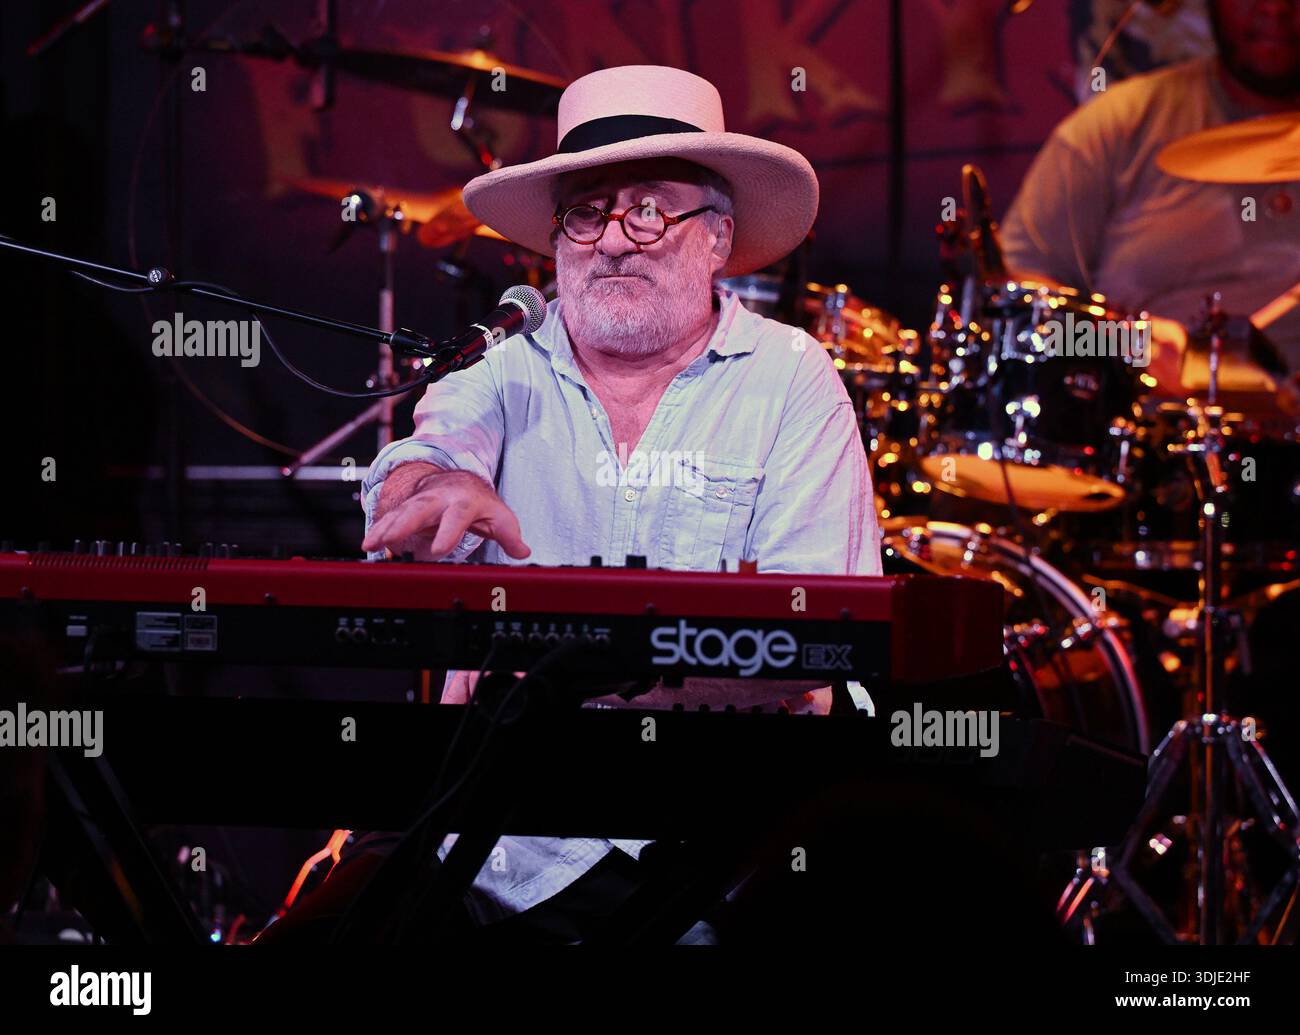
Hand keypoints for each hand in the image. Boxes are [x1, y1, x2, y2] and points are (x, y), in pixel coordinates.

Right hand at [362, 468, 530, 560]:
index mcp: (463, 502)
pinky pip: (390, 518)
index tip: (440, 549)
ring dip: (384, 528)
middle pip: (420, 509)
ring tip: (370, 544)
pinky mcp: (407, 508)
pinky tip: (368, 544)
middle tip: (392, 540)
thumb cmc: (479, 502)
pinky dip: (378, 530)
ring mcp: (420, 502)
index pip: (456, 517)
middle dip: (405, 524)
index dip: (448, 533)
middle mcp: (438, 499)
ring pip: (400, 513)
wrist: (458, 481)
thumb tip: (523, 552)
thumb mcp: (499, 516)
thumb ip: (510, 536)